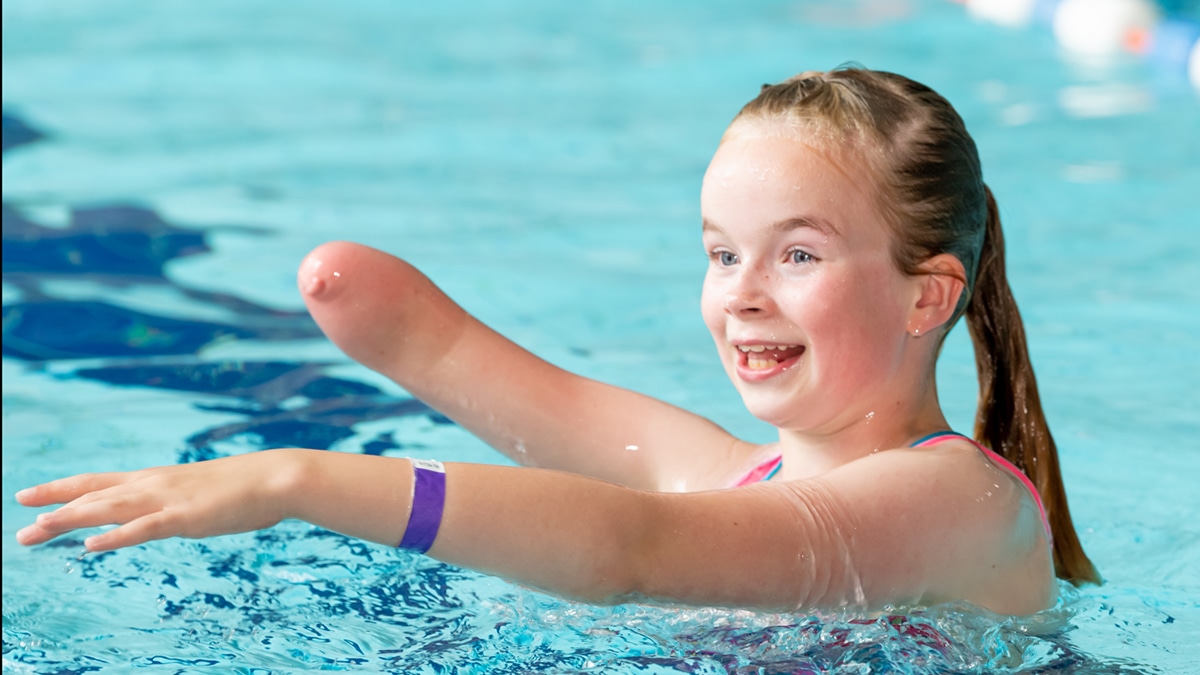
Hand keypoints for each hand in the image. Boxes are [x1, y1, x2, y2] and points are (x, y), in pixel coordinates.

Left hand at [15, 450, 301, 551]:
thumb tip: (163, 513)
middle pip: (92, 496)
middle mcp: (152, 485)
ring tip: (38, 531)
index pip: (97, 482)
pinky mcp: (185, 518)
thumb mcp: (196, 492)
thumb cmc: (242, 488)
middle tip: (20, 529)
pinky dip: (115, 538)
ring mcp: (167, 500)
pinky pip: (143, 530)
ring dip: (70, 521)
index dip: (60, 489)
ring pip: (108, 510)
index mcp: (154, 479)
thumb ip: (173, 502)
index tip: (28, 496)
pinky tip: (92, 548)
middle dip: (53, 510)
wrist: (275, 478)